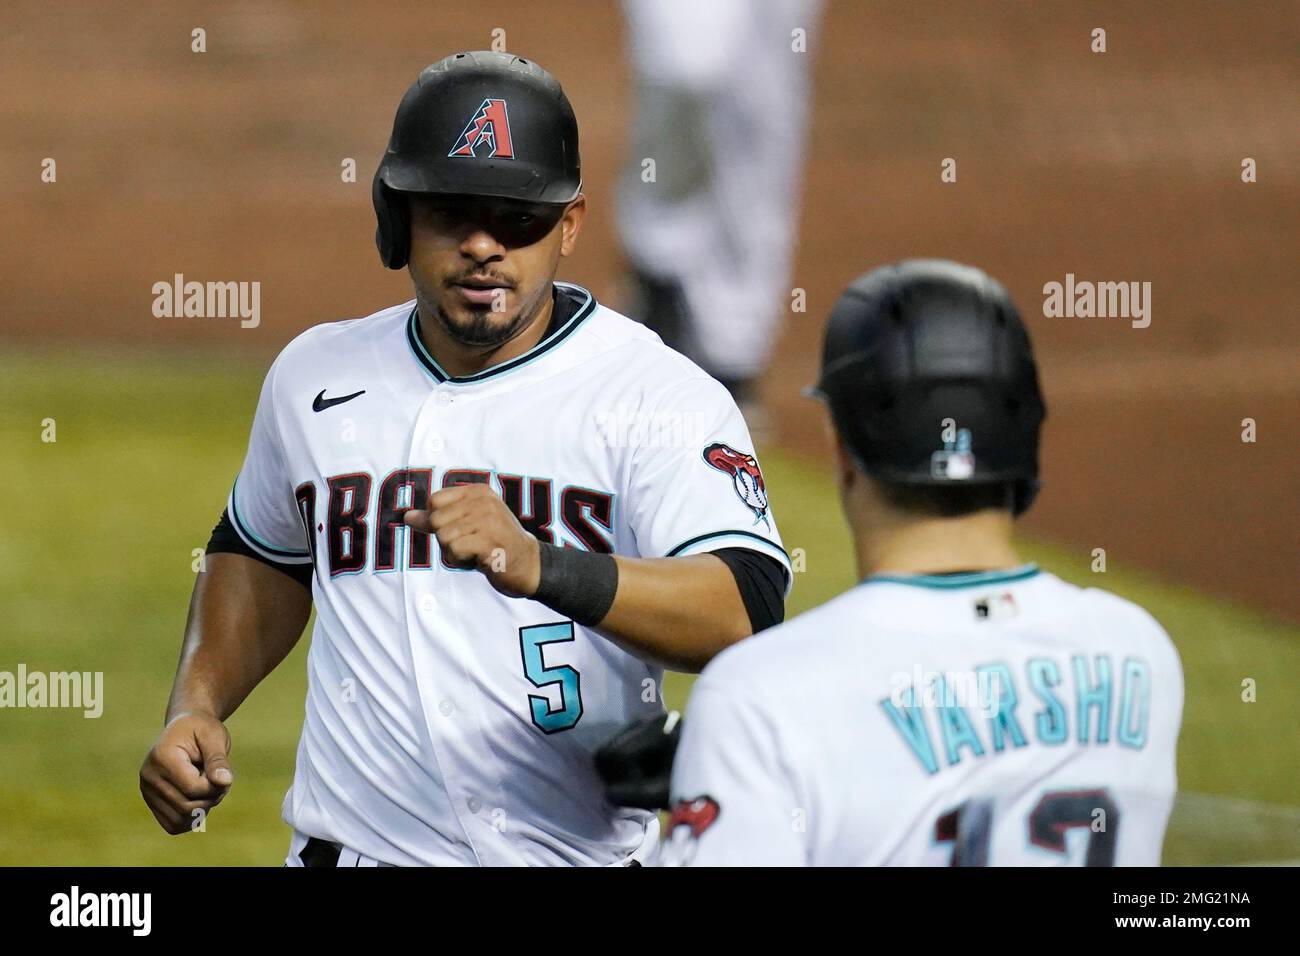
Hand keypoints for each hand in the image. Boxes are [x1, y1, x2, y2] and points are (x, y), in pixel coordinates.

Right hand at [139, 710, 233, 834]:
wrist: (184, 728)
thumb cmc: (202, 729)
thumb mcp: (214, 736)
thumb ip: (218, 759)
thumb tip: (225, 782)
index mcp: (162, 757)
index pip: (192, 788)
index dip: (215, 786)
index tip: (223, 773)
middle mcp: (148, 776)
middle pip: (186, 807)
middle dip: (211, 798)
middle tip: (220, 781)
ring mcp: (147, 791)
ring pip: (179, 820)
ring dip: (202, 809)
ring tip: (209, 788)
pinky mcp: (151, 801)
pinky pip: (172, 825)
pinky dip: (191, 819)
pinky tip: (200, 799)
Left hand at [402, 483, 541, 597]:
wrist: (528, 565)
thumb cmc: (494, 544)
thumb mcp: (467, 525)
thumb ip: (438, 518)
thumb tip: (407, 517)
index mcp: (478, 492)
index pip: (435, 500)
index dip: (439, 521)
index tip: (462, 530)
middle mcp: (484, 501)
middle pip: (436, 520)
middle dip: (446, 539)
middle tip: (471, 544)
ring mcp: (488, 520)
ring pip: (443, 537)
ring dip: (454, 552)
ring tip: (476, 552)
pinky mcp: (489, 541)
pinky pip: (453, 550)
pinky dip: (461, 560)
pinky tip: (479, 560)